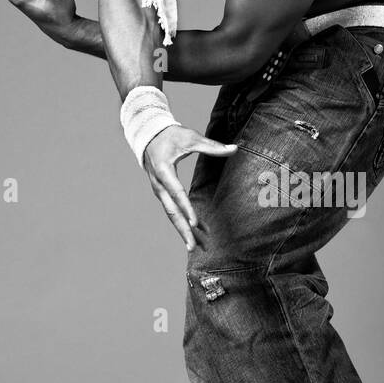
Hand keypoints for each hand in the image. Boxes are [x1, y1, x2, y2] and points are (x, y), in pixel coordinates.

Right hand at [141, 123, 236, 250]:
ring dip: (184, 230)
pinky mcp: (162, 193)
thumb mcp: (191, 138)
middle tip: (192, 247)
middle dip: (183, 230)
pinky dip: (183, 221)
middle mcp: (158, 184)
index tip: (195, 223)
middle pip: (171, 211)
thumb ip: (212, 146)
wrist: (149, 134)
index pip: (177, 193)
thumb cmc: (171, 135)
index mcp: (164, 170)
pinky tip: (197, 232)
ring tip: (196, 247)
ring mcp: (159, 190)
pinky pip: (172, 210)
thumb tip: (234, 149)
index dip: (186, 208)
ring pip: (171, 214)